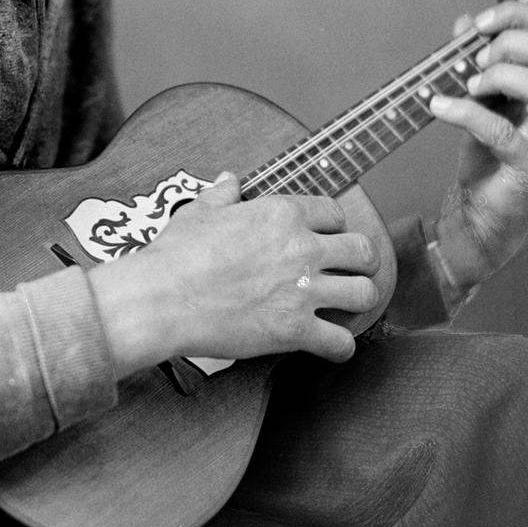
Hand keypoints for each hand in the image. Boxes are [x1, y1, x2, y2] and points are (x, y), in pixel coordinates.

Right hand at [88, 173, 380, 377]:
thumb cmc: (177, 255)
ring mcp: (304, 291)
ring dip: (358, 299)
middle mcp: (303, 249)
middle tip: (348, 270)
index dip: (333, 225)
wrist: (163, 299)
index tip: (326, 237)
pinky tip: (331, 345)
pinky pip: (342, 342)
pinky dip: (340, 346)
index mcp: (282, 214)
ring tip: (345, 305)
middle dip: (360, 261)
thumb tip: (230, 179)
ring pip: (365, 293)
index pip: (334, 212)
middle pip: (362, 250)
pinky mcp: (296, 331)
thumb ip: (223, 194)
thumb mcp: (198, 211)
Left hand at [427, 0, 527, 294]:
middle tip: (476, 58)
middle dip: (513, 44)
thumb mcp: (482, 103)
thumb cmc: (488, 158)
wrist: (486, 219)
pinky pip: (504, 132)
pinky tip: (438, 107)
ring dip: (501, 76)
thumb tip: (463, 24)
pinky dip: (466, 113)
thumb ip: (478, 64)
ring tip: (469, 85)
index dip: (520, 17)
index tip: (479, 23)